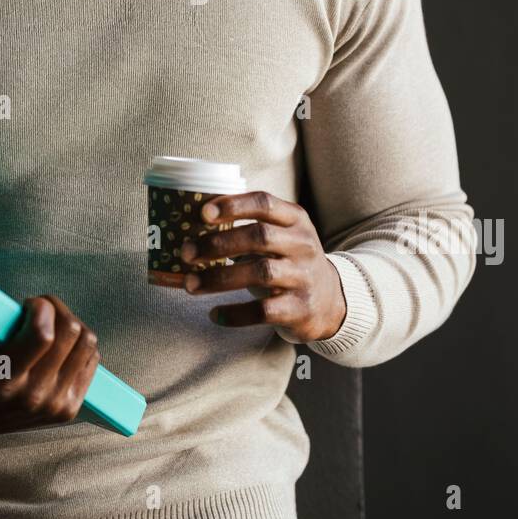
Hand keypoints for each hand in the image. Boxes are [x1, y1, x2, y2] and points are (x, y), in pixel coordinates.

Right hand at [0, 295, 99, 442]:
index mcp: (2, 382)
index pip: (42, 336)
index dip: (42, 308)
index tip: (28, 304)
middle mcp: (34, 396)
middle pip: (71, 333)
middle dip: (56, 309)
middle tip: (38, 309)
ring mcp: (55, 405)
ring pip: (86, 344)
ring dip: (70, 325)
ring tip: (48, 325)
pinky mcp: (69, 408)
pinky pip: (92, 361)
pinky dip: (79, 346)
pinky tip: (57, 346)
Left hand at [179, 191, 346, 341]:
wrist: (331, 301)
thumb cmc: (290, 260)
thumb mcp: (282, 234)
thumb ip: (249, 225)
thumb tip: (193, 226)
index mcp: (295, 219)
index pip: (264, 203)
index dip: (233, 206)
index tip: (203, 213)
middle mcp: (303, 245)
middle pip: (259, 237)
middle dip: (218, 244)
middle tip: (186, 253)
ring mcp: (304, 277)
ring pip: (260, 273)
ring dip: (219, 278)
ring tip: (190, 284)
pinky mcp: (300, 309)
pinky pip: (264, 310)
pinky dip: (236, 313)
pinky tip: (214, 314)